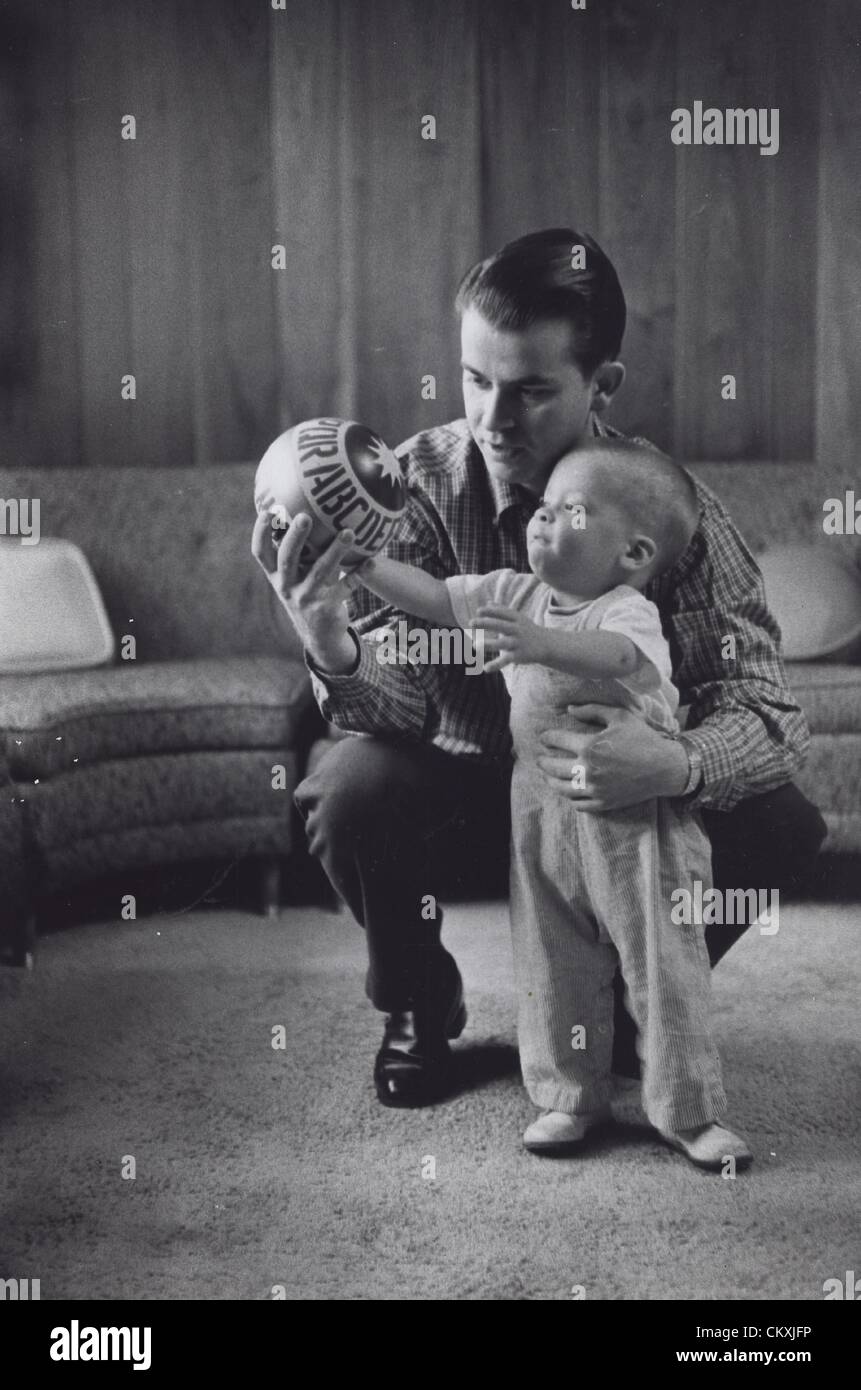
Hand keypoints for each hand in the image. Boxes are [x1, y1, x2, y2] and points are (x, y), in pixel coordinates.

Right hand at [251, 512, 357, 672]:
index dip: (260, 532)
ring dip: (336, 551)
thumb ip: (302, 550)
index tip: (266, 510)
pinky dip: (359, 574)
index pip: (260, 552)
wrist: (321, 635)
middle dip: (295, 537)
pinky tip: (371, 561)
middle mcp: (287, 586)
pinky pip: (346, 587)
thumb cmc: (310, 592)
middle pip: (287, 558)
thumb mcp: (299, 575)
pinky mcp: (326, 608)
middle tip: (304, 517)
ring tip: (349, 533)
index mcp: (276, 575)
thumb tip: (311, 509)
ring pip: (320, 571)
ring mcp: (306, 598)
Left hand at [477, 604, 547, 673]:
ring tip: (474, 646)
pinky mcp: (518, 656)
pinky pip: (506, 660)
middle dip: (486, 623)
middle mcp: (517, 629)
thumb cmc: (527, 629)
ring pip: (502, 643)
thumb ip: (502, 611)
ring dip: (488, 644)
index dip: (490, 611)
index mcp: (516, 619)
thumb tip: (488, 602)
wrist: (546, 644)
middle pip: (501, 625)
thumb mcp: (517, 618)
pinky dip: (496, 664)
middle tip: (471, 622)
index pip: (502, 613)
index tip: (478, 611)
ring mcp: (518, 643)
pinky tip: (485, 668)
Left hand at [536, 703, 689, 811]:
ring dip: (551, 781)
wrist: (664, 767)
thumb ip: (592, 710)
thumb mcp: (620, 716)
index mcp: (590, 746)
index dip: (547, 737)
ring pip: (562, 789)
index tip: (543, 737)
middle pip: (553, 767)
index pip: (557, 741)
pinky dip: (570, 797)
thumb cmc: (642, 738)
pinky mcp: (604, 802)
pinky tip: (569, 791)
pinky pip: (578, 803)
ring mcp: (595, 788)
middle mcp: (588, 769)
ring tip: (548, 777)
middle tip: (540, 759)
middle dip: (543, 761)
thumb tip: (570, 709)